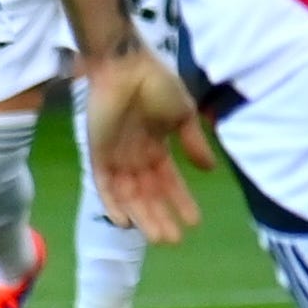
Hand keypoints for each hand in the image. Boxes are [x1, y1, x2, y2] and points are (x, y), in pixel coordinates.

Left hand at [82, 48, 209, 242]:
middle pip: (148, 195)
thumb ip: (193, 143)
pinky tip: (124, 222)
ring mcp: (115, 157)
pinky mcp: (97, 154)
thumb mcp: (184, 115)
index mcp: (156, 146)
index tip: (194, 222)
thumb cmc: (157, 84)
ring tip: (158, 237)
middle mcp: (135, 157)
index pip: (168, 181)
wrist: (126, 67)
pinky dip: (112, 204)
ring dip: (142, 217)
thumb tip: (210, 169)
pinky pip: (104, 186)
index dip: (180, 201)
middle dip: (161, 217)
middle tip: (174, 241)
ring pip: (129, 196)